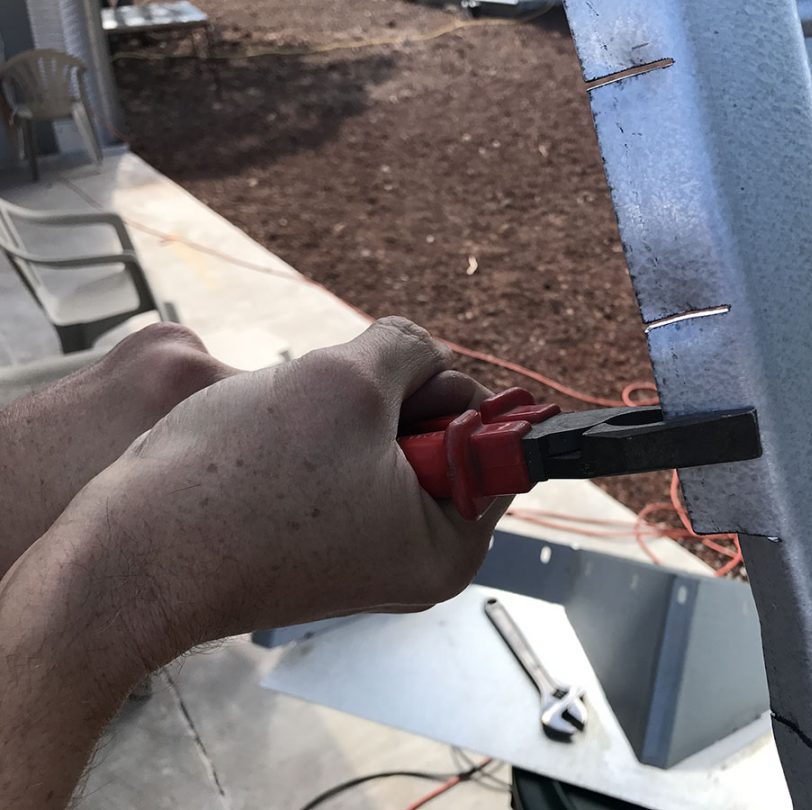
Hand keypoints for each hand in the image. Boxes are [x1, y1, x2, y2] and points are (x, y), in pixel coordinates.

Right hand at [46, 317, 506, 668]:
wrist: (125, 555)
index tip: (393, 392)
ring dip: (337, 415)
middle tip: (325, 416)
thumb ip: (411, 347)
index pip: (497, 444)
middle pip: (437, 438)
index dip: (446, 394)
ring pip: (377, 441)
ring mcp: (362, 550)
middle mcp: (414, 557)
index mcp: (449, 542)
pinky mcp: (313, 540)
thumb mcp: (348, 380)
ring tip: (284, 436)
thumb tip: (426, 352)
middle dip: (383, 403)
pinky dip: (306, 440)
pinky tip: (263, 452)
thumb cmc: (236, 481)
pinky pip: (334, 464)